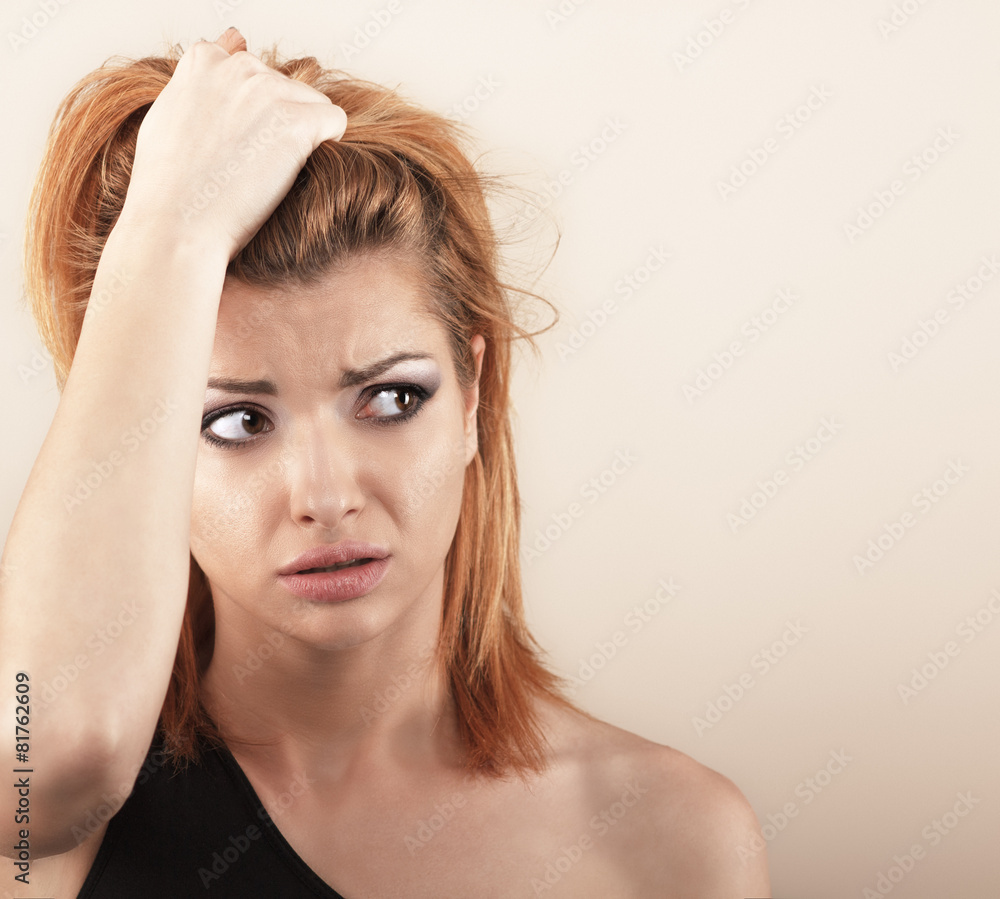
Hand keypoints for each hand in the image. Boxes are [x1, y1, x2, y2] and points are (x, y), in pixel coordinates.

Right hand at [119, 27, 346, 260]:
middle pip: (283, 87)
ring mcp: (268, 91)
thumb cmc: (170, 185)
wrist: (178, 224)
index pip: (245, 65)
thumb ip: (203, 75)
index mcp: (203, 62)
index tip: (236, 141)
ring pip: (312, 103)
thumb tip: (233, 36)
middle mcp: (237, 66)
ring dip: (300, 136)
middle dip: (275, 122)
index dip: (249, 110)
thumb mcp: (172, 115)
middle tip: (247, 167)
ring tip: (264, 173)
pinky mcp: (296, 120)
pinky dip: (326, 146)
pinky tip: (295, 171)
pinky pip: (335, 121)